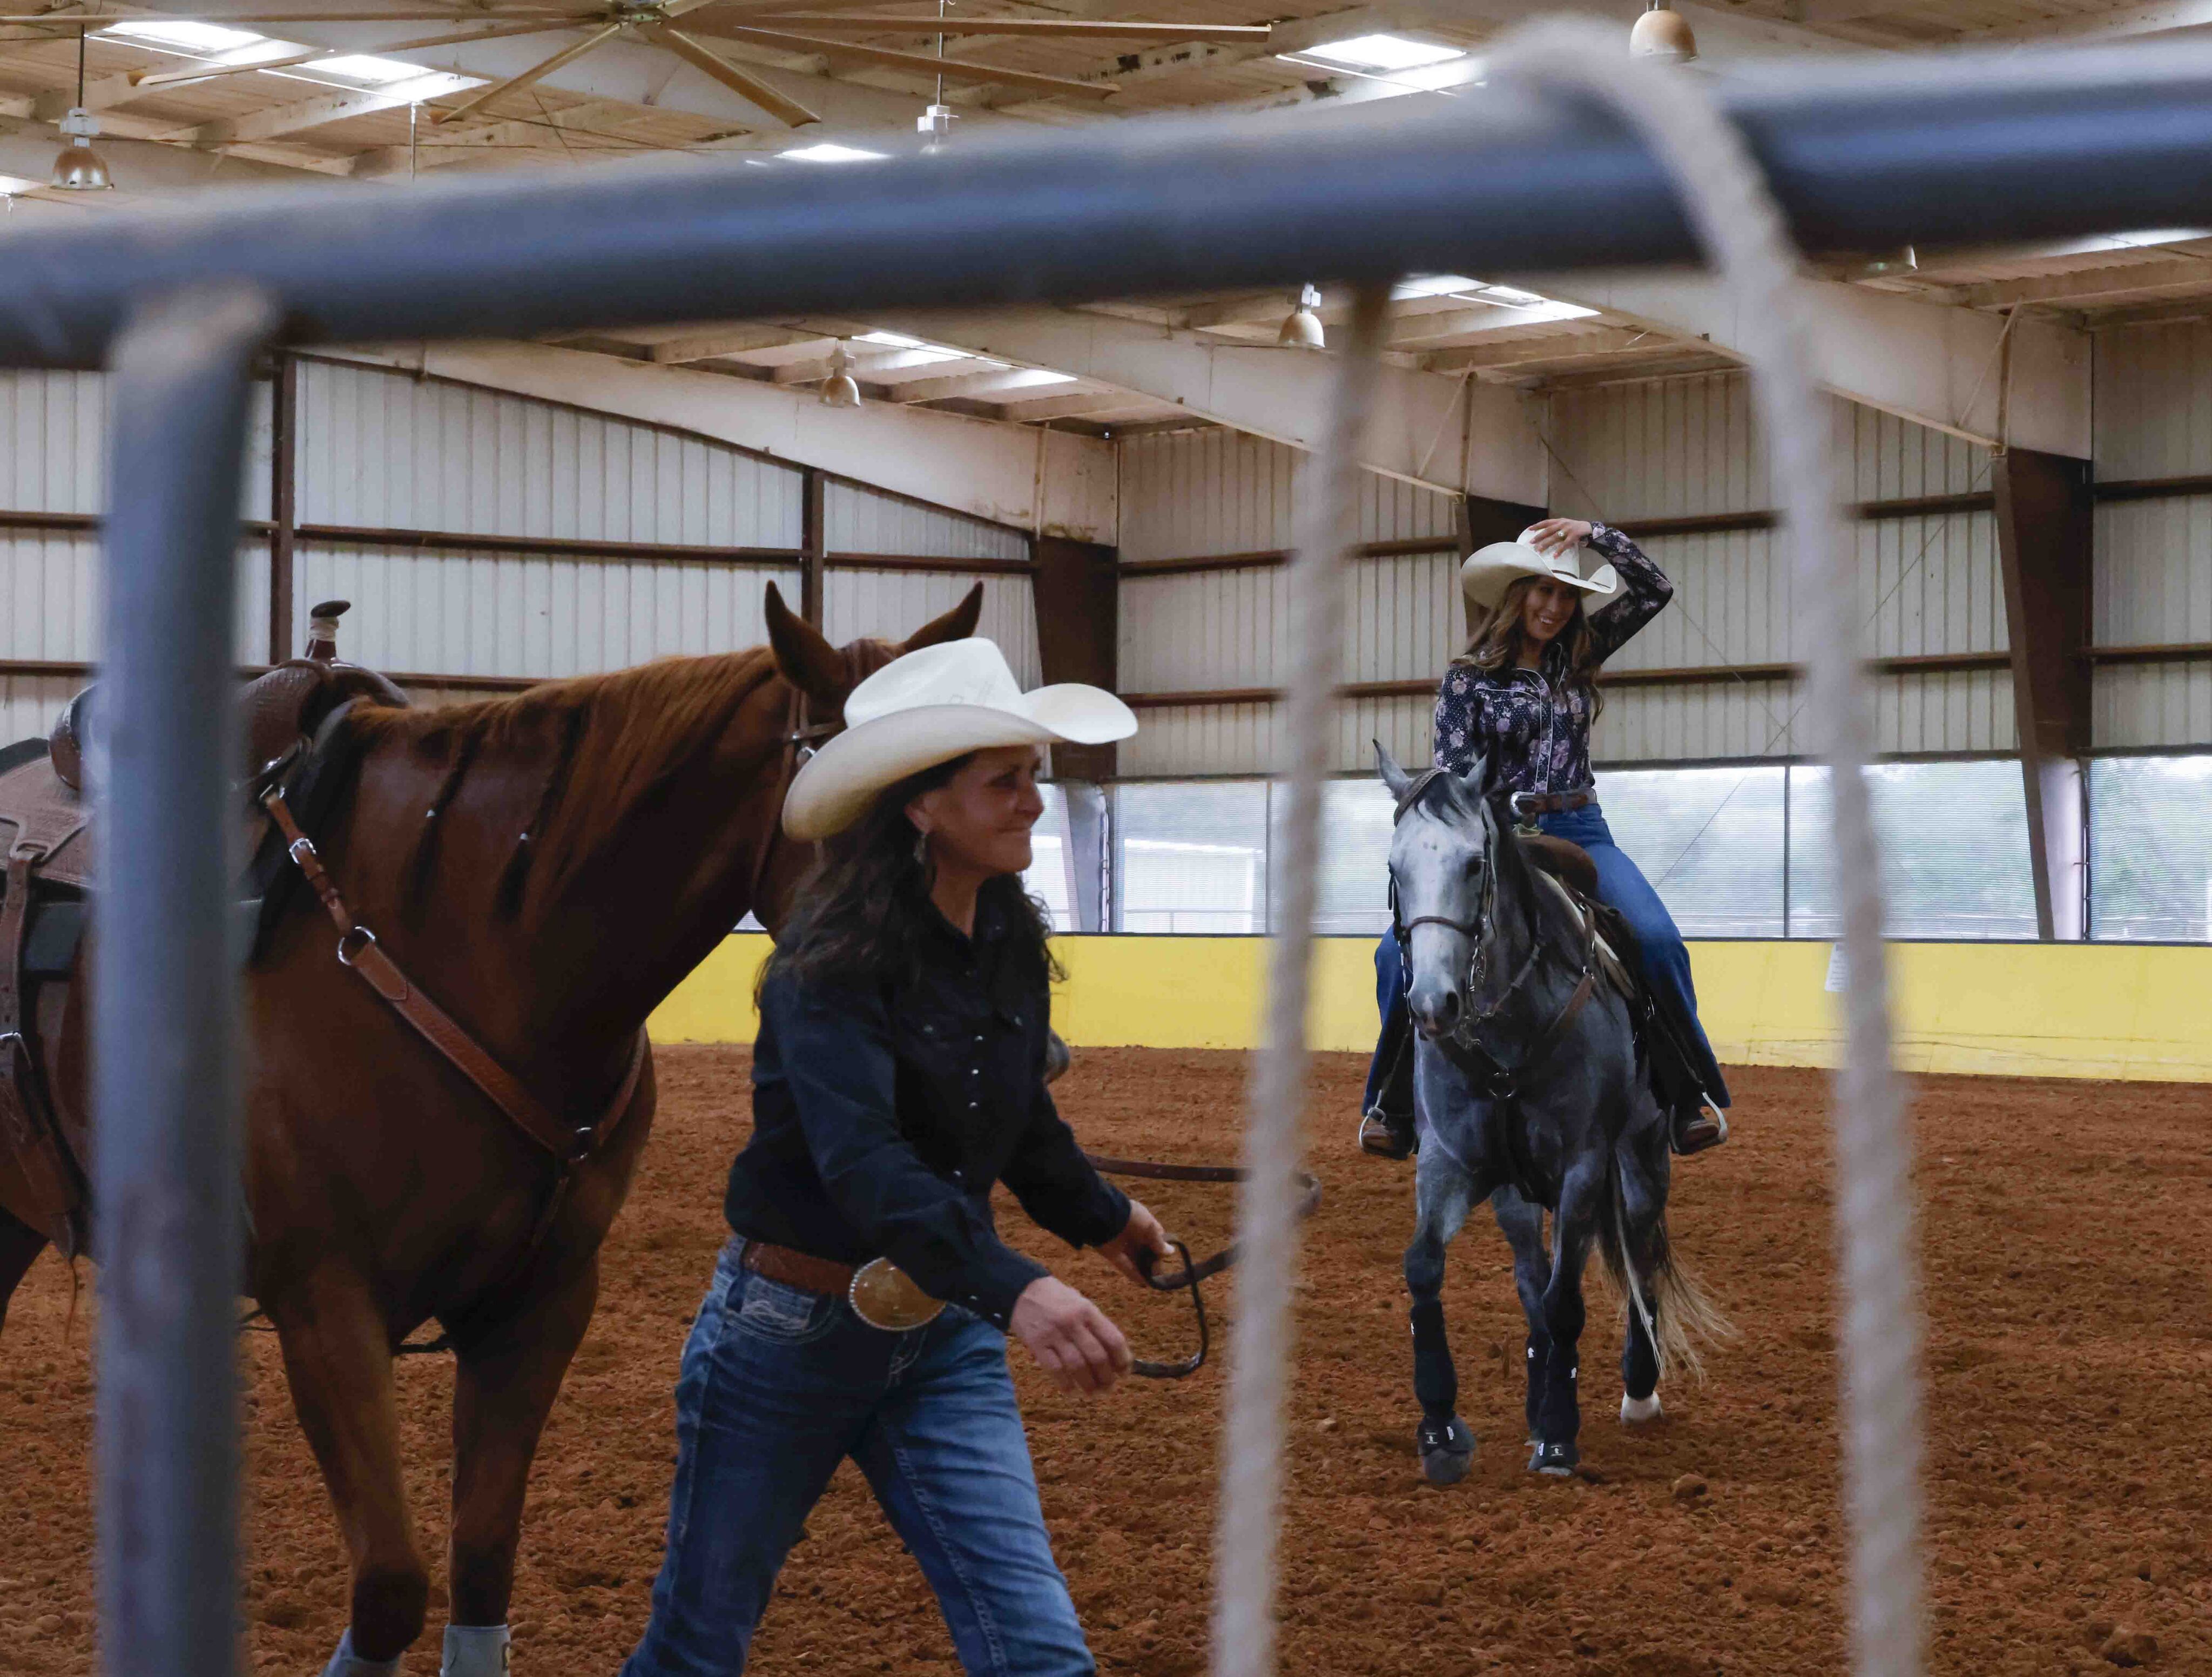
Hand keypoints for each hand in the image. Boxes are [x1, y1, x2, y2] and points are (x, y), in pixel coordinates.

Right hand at [1010, 1276, 1131, 1394]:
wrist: (1022, 1288)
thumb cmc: (1056, 1298)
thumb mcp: (1080, 1303)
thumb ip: (1095, 1326)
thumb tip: (1116, 1356)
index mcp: (1088, 1311)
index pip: (1113, 1339)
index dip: (1122, 1360)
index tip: (1124, 1372)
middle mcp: (1073, 1322)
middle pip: (1097, 1357)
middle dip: (1106, 1377)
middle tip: (1108, 1387)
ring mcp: (1054, 1333)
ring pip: (1077, 1366)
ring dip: (1088, 1384)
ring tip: (1092, 1393)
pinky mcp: (1036, 1343)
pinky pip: (1055, 1369)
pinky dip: (1065, 1384)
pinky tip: (1071, 1391)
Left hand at [1097, 1198, 1174, 1287]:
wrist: (1105, 1217)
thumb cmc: (1131, 1218)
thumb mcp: (1149, 1227)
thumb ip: (1158, 1242)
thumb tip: (1170, 1252)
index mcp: (1143, 1224)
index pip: (1155, 1236)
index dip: (1161, 1246)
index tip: (1164, 1255)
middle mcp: (1133, 1234)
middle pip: (1146, 1250)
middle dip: (1152, 1260)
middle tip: (1157, 1271)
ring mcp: (1123, 1245)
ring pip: (1136, 1260)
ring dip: (1144, 1270)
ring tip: (1152, 1280)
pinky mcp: (1113, 1254)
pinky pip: (1125, 1266)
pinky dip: (1133, 1274)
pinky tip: (1143, 1282)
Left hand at [1525, 517, 1592, 558]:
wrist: (1589, 528)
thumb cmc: (1575, 528)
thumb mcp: (1565, 525)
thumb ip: (1556, 529)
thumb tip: (1544, 537)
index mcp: (1559, 521)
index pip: (1546, 522)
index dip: (1537, 525)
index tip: (1529, 530)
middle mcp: (1562, 524)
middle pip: (1548, 531)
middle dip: (1539, 537)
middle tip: (1531, 543)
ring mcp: (1568, 530)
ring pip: (1554, 538)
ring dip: (1546, 544)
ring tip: (1539, 550)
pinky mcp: (1574, 536)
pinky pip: (1565, 544)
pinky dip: (1559, 550)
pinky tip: (1555, 556)